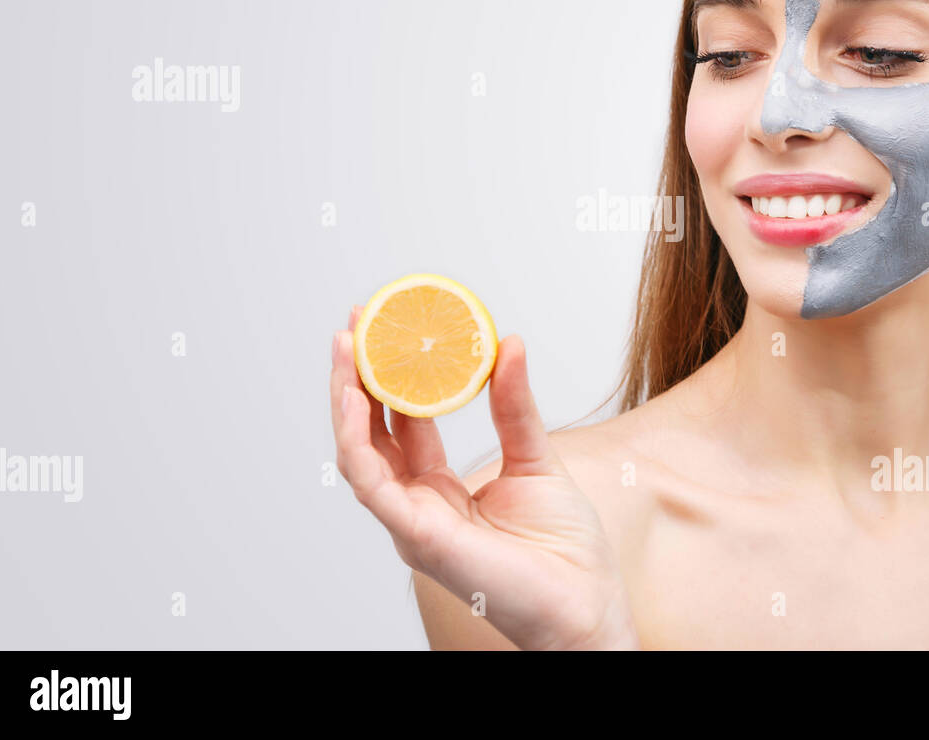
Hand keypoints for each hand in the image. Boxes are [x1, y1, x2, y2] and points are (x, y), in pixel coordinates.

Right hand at [329, 306, 638, 649]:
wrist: (583, 605)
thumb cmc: (564, 549)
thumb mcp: (537, 457)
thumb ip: (515, 405)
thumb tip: (509, 345)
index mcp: (440, 488)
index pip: (402, 423)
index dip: (390, 377)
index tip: (386, 328)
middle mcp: (417, 504)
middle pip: (370, 433)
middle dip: (357, 377)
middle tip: (355, 323)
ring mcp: (411, 522)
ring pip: (358, 455)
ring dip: (345, 400)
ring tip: (345, 348)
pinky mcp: (417, 536)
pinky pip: (372, 484)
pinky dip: (356, 441)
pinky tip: (355, 401)